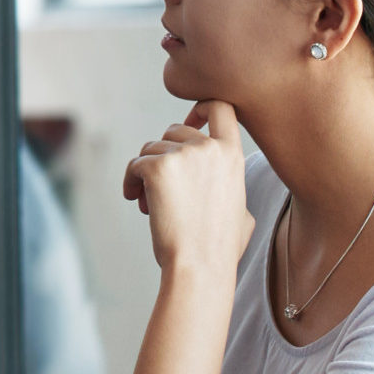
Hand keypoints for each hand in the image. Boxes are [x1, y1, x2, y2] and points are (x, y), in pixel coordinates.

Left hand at [123, 100, 251, 277]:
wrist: (200, 264)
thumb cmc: (220, 245)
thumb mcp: (241, 208)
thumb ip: (230, 184)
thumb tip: (221, 180)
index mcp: (233, 155)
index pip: (222, 108)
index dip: (202, 108)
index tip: (190, 122)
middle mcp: (209, 148)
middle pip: (174, 131)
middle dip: (164, 154)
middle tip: (163, 188)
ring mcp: (183, 155)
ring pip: (151, 149)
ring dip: (146, 173)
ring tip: (152, 203)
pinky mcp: (156, 166)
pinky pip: (135, 164)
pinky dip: (131, 182)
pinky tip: (138, 202)